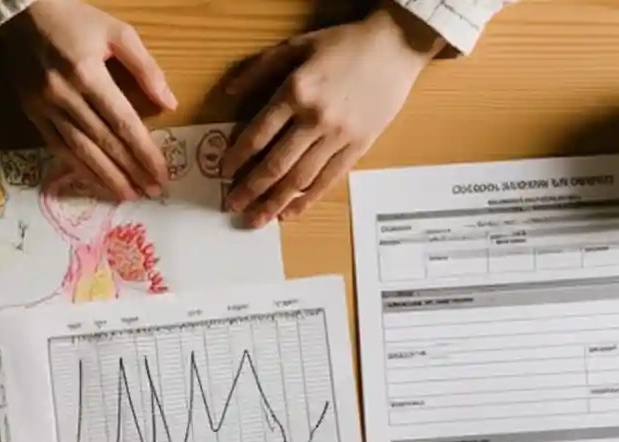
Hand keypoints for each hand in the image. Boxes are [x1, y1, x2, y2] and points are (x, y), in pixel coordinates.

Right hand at [0, 0, 176, 200]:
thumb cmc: (75, 20)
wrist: (20, 11)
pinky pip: (57, 147)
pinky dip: (77, 167)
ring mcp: (45, 107)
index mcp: (88, 74)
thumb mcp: (118, 32)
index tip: (161, 173)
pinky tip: (95, 181)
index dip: (144, 152)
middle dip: (130, 171)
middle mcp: (65, 95)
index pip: (123, 123)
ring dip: (105, 177)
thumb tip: (169, 104)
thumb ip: (146, 68)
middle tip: (151, 192)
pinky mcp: (31, 112)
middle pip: (103, 142)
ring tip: (127, 195)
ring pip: (79, 150)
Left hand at [221, 2, 445, 226]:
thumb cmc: (344, 44)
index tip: (223, 172)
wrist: (395, 47)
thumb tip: (229, 92)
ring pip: (300, 178)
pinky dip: (307, 199)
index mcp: (296, 91)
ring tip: (256, 219)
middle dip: (250, 188)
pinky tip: (291, 212)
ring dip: (274, 202)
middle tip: (232, 205)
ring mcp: (338, 136)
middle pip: (275, 164)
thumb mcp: (297, 45)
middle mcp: (315, 118)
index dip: (237, 157)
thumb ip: (260, 68)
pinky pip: (329, 179)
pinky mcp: (358, 147)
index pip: (258, 134)